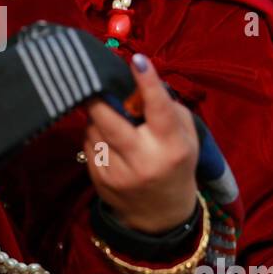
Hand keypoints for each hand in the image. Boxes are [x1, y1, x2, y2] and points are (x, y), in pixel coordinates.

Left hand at [82, 53, 198, 232]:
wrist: (161, 213)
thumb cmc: (175, 162)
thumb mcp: (184, 137)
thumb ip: (165, 109)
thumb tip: (135, 84)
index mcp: (172, 146)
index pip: (160, 110)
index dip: (148, 83)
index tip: (137, 59)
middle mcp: (145, 160)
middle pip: (111, 121)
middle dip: (97, 99)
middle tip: (91, 84)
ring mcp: (119, 173)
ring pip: (94, 130)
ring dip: (96, 117)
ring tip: (108, 116)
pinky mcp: (100, 180)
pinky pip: (88, 145)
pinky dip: (93, 135)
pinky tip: (106, 138)